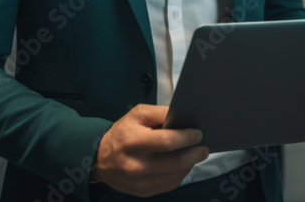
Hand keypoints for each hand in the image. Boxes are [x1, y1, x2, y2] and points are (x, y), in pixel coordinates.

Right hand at [93, 104, 208, 196]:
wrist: (101, 159)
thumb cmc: (122, 132)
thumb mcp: (137, 114)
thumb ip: (160, 113)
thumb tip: (183, 117)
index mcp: (133, 142)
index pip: (166, 142)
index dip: (186, 138)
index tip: (198, 134)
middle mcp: (136, 165)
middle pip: (174, 162)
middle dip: (194, 154)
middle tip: (204, 148)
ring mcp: (140, 182)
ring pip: (175, 176)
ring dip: (189, 165)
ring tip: (196, 155)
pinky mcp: (143, 192)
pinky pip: (170, 185)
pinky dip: (180, 174)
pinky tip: (183, 165)